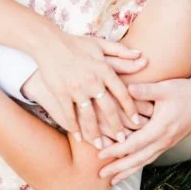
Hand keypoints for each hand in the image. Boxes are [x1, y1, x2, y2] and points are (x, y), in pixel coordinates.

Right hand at [31, 31, 144, 149]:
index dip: (131, 109)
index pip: (123, 94)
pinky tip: (79, 138)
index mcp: (104, 70)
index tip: (138, 122)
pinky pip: (69, 115)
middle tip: (124, 140)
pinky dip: (74, 128)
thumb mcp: (101, 44)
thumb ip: (121, 52)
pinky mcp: (60, 94)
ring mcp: (76, 89)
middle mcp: (93, 82)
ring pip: (89, 116)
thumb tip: (142, 55)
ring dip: (96, 133)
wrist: (48, 44)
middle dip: (116, 127)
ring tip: (101, 146)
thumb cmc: (76, 43)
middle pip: (108, 109)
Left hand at [96, 72, 190, 183]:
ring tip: (113, 180)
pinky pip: (151, 157)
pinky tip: (130, 169)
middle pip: (139, 158)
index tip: (100, 154)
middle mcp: (164, 139)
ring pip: (145, 161)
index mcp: (161, 127)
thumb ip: (146, 90)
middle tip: (101, 174)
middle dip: (119, 168)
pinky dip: (139, 165)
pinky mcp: (169, 142)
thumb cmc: (184, 90)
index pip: (135, 143)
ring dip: (128, 171)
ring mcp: (168, 142)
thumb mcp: (165, 88)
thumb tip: (126, 88)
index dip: (117, 150)